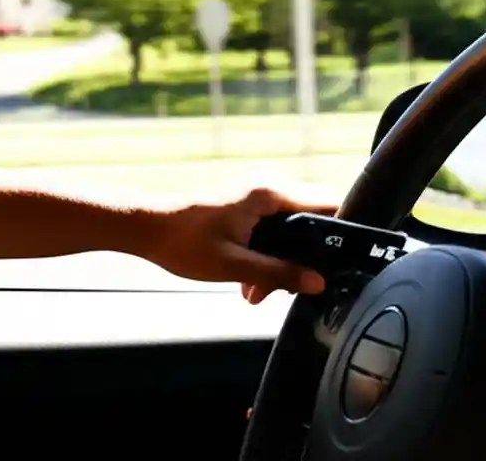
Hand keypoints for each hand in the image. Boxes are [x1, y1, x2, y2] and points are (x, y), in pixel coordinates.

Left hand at [147, 187, 333, 303]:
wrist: (145, 229)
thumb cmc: (182, 241)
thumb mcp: (234, 264)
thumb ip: (278, 273)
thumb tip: (316, 282)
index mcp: (268, 196)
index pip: (325, 205)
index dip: (339, 233)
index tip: (341, 260)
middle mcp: (264, 194)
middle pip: (305, 227)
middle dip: (298, 262)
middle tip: (284, 289)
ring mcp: (252, 204)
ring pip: (284, 237)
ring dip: (276, 266)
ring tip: (256, 292)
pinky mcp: (241, 215)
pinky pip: (266, 238)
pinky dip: (261, 261)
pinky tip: (246, 283)